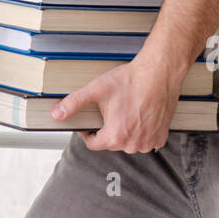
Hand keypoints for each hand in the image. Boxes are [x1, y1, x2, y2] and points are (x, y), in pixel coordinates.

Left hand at [52, 56, 183, 152]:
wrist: (158, 73)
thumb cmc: (131, 81)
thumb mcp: (96, 90)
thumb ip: (74, 103)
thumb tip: (57, 114)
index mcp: (115, 136)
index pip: (93, 144)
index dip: (88, 131)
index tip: (91, 121)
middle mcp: (132, 144)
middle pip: (111, 142)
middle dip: (108, 128)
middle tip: (111, 109)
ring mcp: (149, 142)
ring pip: (129, 142)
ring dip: (125, 131)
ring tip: (127, 110)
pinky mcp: (160, 137)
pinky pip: (145, 140)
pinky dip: (142, 131)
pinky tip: (140, 115)